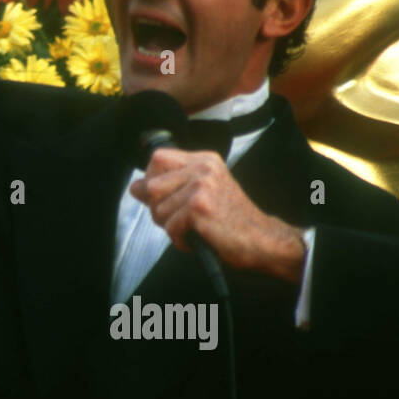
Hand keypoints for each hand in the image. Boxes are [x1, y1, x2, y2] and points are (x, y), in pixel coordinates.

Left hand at [129, 147, 305, 283]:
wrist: (263, 239)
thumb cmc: (232, 220)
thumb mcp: (204, 191)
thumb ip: (171, 185)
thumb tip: (135, 187)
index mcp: (204, 160)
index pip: (158, 158)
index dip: (151, 180)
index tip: (163, 197)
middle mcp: (203, 168)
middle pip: (151, 185)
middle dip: (157, 209)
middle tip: (178, 220)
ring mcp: (201, 187)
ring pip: (158, 209)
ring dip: (170, 227)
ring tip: (192, 229)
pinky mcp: (200, 208)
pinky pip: (170, 227)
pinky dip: (180, 239)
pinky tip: (197, 238)